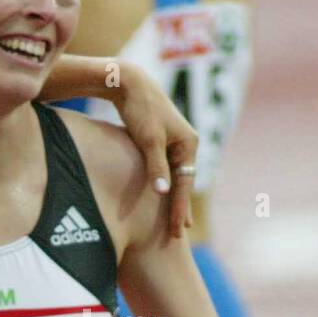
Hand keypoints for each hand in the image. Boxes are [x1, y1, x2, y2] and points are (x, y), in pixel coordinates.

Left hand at [110, 62, 198, 237]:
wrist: (128, 83)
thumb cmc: (140, 110)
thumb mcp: (149, 140)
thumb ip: (156, 167)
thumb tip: (164, 193)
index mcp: (189, 143)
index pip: (186, 183)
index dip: (181, 208)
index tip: (179, 229)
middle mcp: (186, 144)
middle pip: (184, 183)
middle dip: (181, 208)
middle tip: (180, 233)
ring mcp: (174, 142)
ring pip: (175, 177)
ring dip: (173, 199)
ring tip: (174, 222)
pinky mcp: (160, 141)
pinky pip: (165, 170)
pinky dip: (164, 186)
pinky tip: (160, 198)